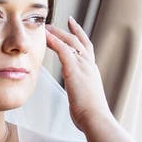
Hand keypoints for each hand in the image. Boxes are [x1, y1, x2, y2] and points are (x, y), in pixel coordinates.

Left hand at [46, 17, 111, 131]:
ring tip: (45, 27)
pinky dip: (54, 41)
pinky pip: (63, 50)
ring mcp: (83, 66)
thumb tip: (77, 95)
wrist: (96, 118)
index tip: (72, 24)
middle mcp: (89, 65)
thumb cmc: (90, 114)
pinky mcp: (74, 70)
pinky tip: (45, 36)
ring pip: (69, 42)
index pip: (86, 47)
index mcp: (91, 71)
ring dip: (56, 33)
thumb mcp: (86, 98)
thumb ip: (80, 91)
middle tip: (52, 24)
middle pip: (77, 40)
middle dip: (65, 30)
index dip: (79, 34)